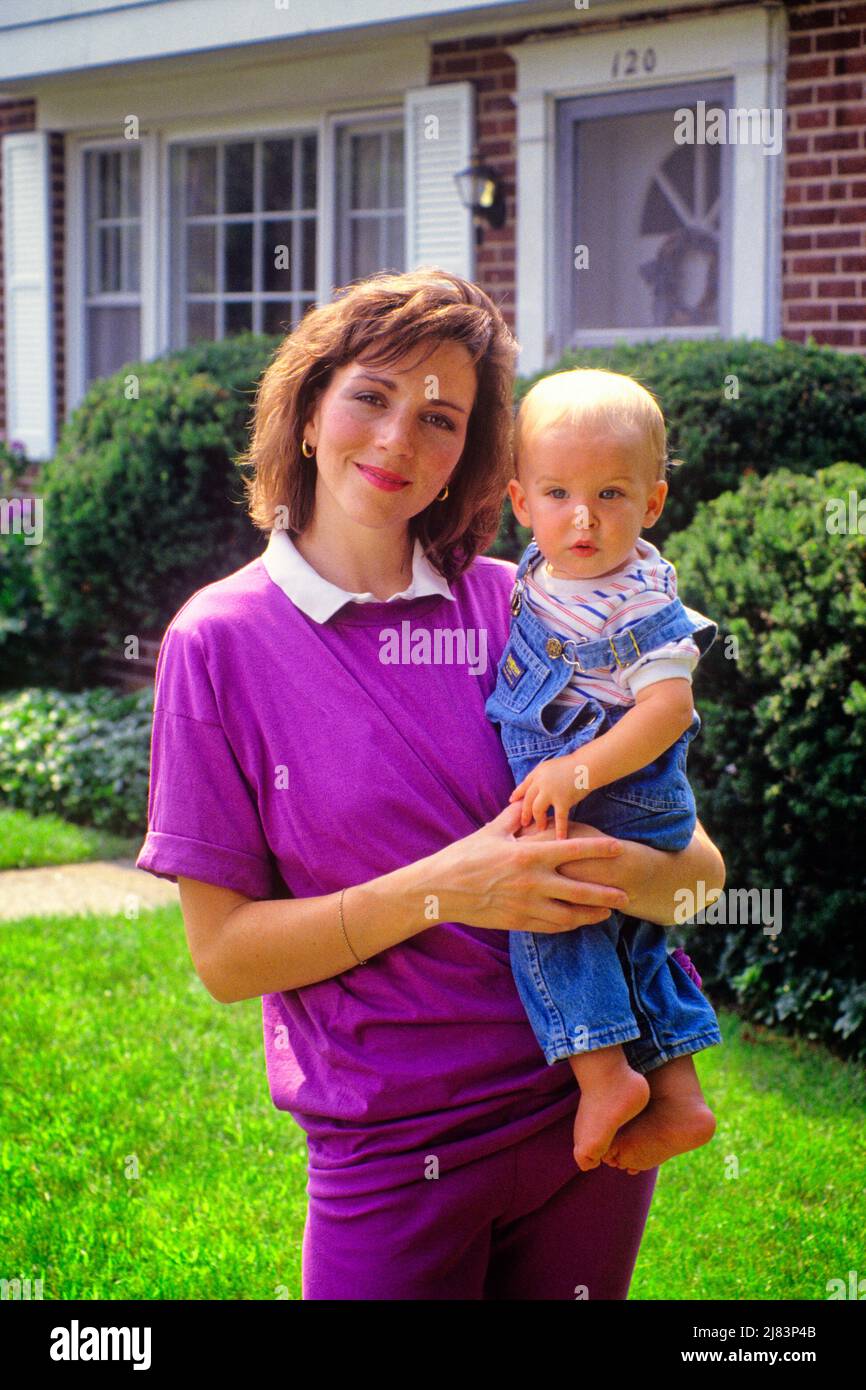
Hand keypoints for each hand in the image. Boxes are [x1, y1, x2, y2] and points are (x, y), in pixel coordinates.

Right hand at [430, 802, 628, 934]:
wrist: (441, 889)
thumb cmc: (465, 856)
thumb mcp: (491, 832)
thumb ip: (515, 817)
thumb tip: (527, 799)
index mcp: (527, 854)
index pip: (572, 850)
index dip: (599, 849)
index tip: (619, 848)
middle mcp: (531, 882)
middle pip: (580, 889)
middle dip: (606, 892)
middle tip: (626, 893)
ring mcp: (526, 905)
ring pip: (569, 913)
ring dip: (592, 913)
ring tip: (609, 912)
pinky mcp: (518, 922)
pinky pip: (551, 926)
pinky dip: (569, 924)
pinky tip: (580, 921)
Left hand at [509, 756, 583, 838]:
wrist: (587, 765)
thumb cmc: (573, 765)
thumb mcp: (552, 766)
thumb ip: (542, 775)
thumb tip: (534, 786)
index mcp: (538, 773)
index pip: (524, 786)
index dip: (518, 794)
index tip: (512, 802)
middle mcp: (541, 782)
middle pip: (528, 800)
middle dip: (525, 812)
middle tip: (524, 822)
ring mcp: (551, 792)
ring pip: (537, 809)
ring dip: (538, 820)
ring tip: (540, 828)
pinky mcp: (563, 800)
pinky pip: (559, 818)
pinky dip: (560, 829)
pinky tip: (560, 839)